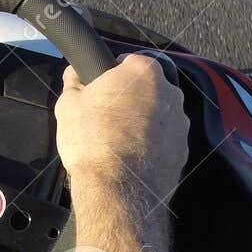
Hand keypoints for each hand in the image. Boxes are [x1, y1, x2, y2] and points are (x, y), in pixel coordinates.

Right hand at [55, 54, 186, 199]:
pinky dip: (151, 144)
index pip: (129, 61)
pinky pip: (164, 140)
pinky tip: (131, 157)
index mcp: (144, 72)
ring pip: (158, 114)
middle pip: (147, 88)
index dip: (111, 74)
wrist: (118, 191)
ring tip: (117, 141)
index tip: (100, 90)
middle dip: (130, 97)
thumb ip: (74, 81)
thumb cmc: (92, 141)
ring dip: (142, 121)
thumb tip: (75, 73)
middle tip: (106, 115)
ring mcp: (180, 123)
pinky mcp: (183, 151)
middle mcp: (170, 93)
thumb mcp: (68, 104)